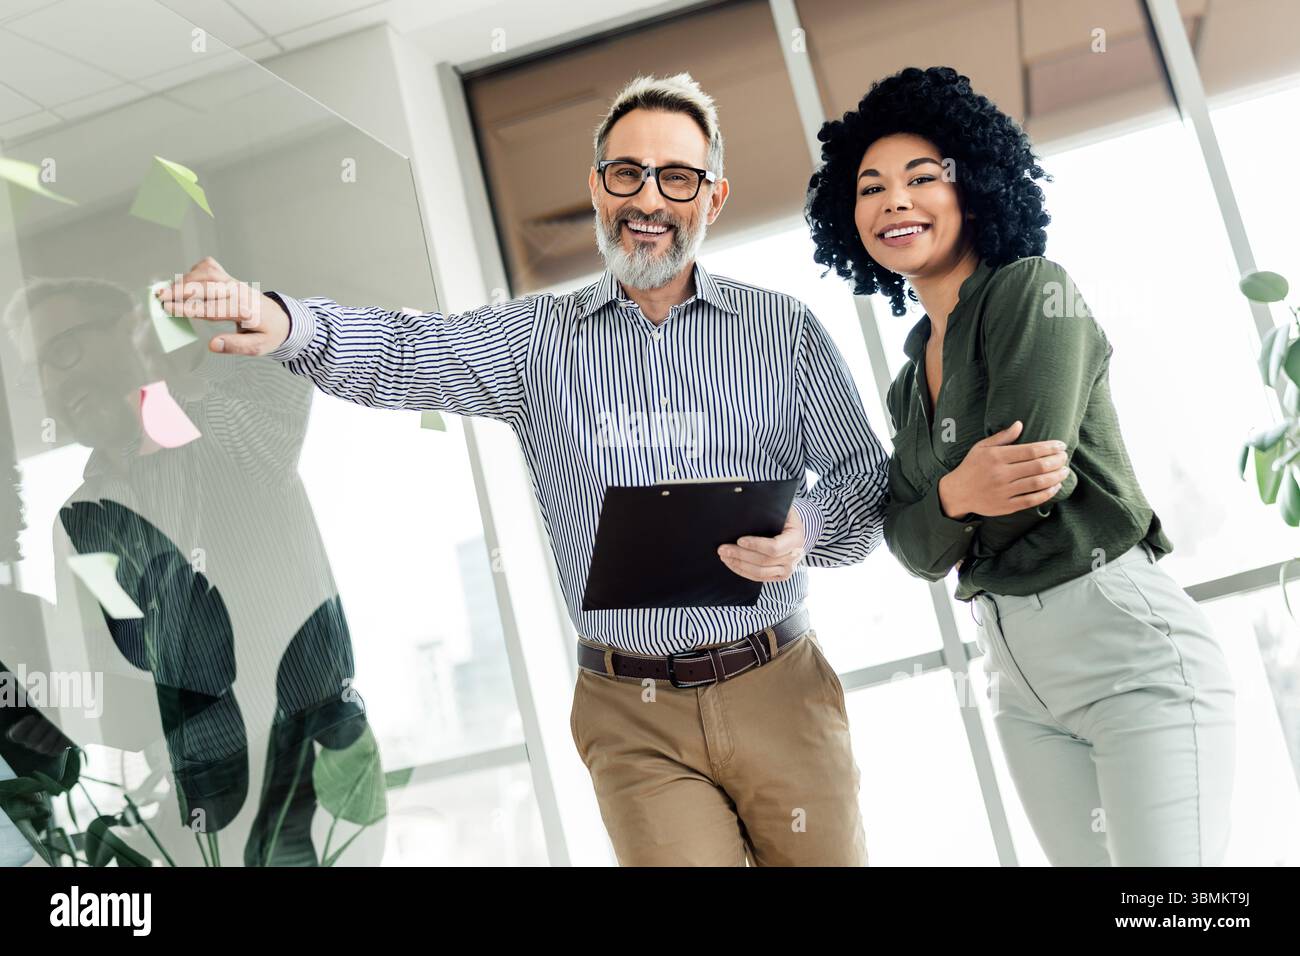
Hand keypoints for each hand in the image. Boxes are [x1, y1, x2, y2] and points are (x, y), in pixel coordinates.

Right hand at [156, 256, 290, 356]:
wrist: (282, 318)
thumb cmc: (268, 334)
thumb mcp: (258, 347)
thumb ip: (236, 346)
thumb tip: (213, 345)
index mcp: (245, 310)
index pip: (212, 308)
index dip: (189, 308)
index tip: (168, 309)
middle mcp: (238, 292)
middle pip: (207, 286)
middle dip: (181, 290)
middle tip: (159, 297)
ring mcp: (234, 282)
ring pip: (207, 272)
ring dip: (185, 279)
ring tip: (166, 291)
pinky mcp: (230, 278)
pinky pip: (210, 267)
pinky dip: (195, 271)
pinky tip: (185, 282)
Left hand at [717, 506, 804, 582]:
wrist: (795, 531)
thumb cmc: (785, 518)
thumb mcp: (783, 509)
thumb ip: (769, 509)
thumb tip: (745, 504)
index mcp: (795, 539)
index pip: (774, 547)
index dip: (756, 545)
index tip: (739, 540)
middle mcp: (794, 557)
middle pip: (763, 561)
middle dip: (740, 555)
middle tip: (723, 548)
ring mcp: (787, 569)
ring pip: (759, 572)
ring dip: (739, 564)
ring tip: (724, 556)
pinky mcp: (779, 576)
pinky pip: (758, 578)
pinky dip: (743, 571)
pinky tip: (732, 563)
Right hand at [938, 420, 1068, 518]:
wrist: (957, 493)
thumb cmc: (971, 467)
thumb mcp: (981, 447)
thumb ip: (1002, 437)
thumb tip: (1020, 424)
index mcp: (996, 457)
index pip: (1031, 450)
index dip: (1050, 447)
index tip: (1061, 446)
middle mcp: (1001, 474)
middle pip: (1038, 466)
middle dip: (1056, 461)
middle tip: (1065, 458)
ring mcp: (1004, 491)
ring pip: (1037, 483)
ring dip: (1055, 477)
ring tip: (1064, 471)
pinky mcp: (1006, 506)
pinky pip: (1031, 500)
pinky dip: (1046, 493)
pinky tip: (1055, 486)